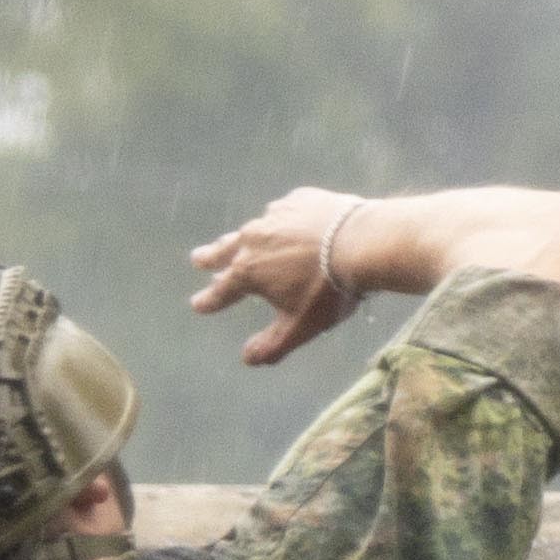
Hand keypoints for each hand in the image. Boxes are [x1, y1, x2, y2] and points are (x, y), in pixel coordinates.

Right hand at [186, 191, 369, 366]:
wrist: (362, 242)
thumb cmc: (329, 290)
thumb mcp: (300, 326)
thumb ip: (272, 345)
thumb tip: (247, 360)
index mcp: (248, 271)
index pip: (222, 291)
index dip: (209, 300)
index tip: (198, 304)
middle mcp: (254, 239)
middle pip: (225, 250)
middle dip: (210, 257)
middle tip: (198, 259)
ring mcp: (276, 215)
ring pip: (253, 228)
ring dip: (245, 237)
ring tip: (241, 239)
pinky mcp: (300, 200)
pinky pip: (283, 211)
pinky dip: (281, 220)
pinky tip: (286, 222)